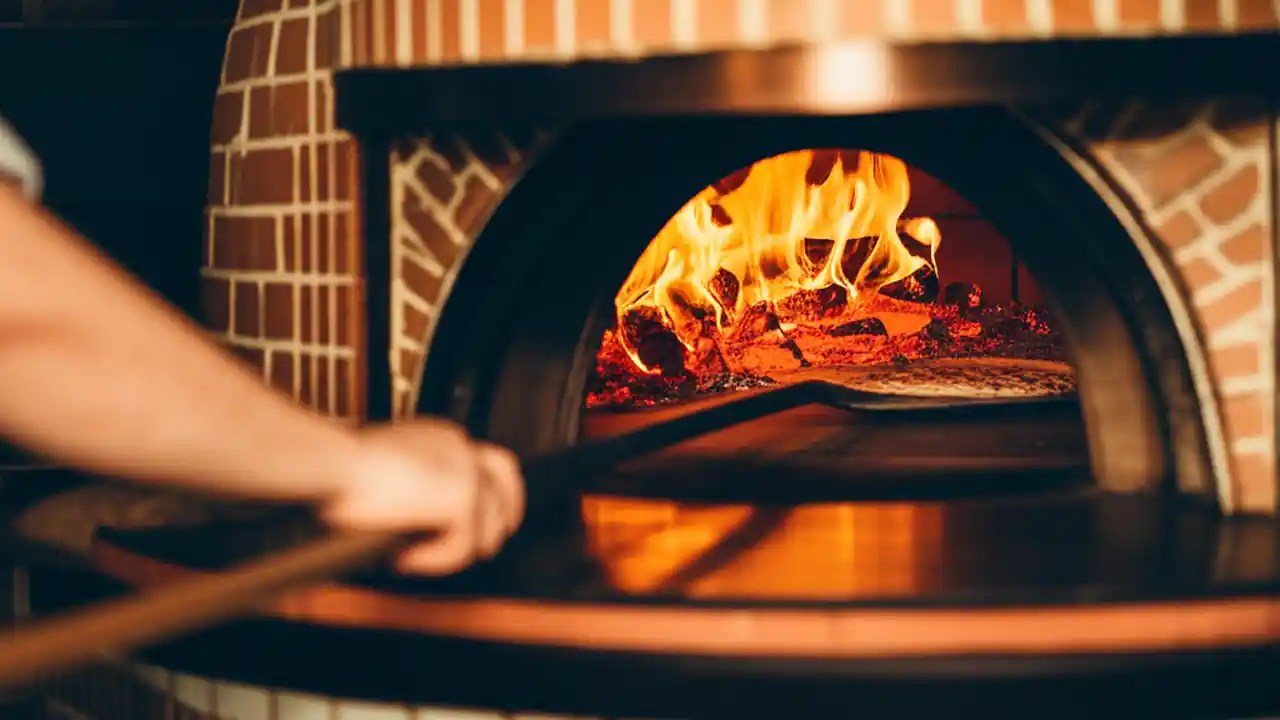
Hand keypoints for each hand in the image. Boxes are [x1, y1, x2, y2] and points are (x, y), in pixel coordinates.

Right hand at [321, 420, 524, 574]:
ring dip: (456, 550)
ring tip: (418, 556)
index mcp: (441, 437)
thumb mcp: (380, 468)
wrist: (330, 463)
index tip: (480, 519)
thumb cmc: (335, 466)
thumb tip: (412, 520)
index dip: (491, 492)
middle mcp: (460, 448)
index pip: (487, 461)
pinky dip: (433, 561)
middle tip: (483, 549)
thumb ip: (409, 485)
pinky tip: (402, 558)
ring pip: (488, 526)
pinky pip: (461, 547)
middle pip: (506, 483)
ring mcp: (466, 473)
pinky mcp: (462, 502)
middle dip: (502, 517)